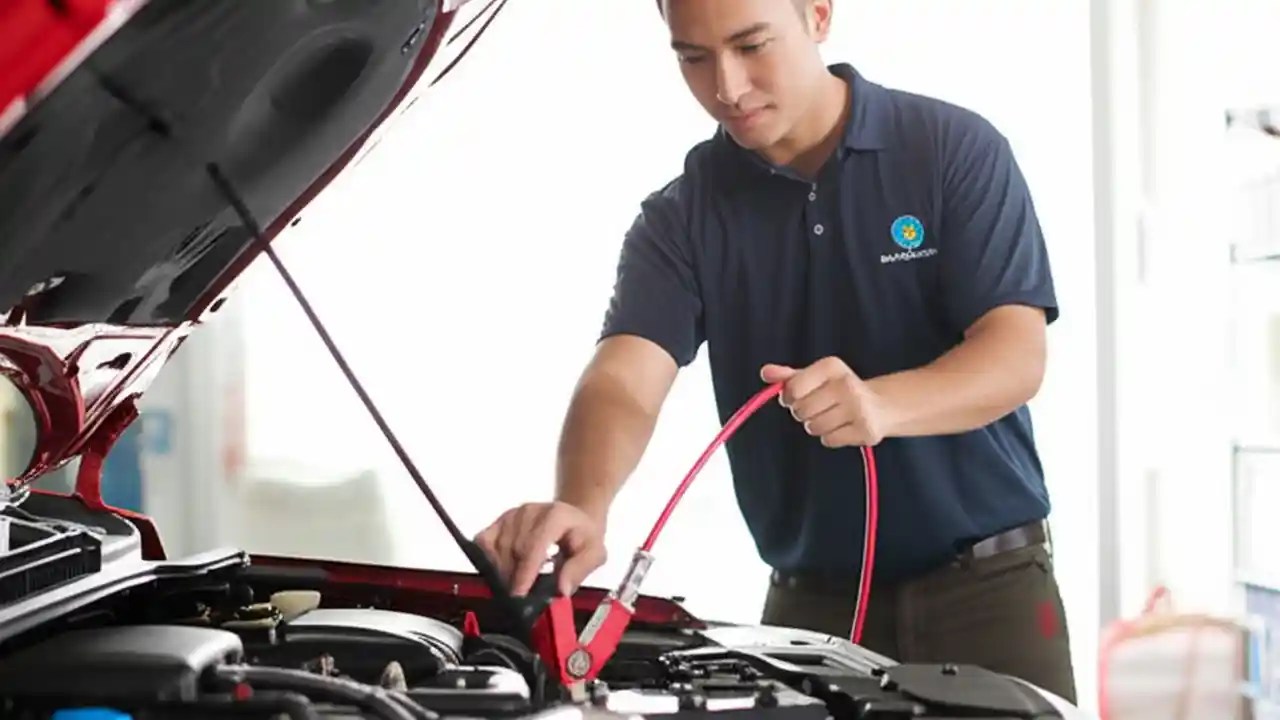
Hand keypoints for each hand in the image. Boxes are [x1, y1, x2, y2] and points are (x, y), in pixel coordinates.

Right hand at [473, 501, 606, 596]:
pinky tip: (499, 571)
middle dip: (513, 577)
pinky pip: (484, 541)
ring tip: (513, 587)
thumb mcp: (594, 553)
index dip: (524, 571)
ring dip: (501, 571)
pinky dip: (487, 558)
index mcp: (555, 516)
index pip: (534, 545)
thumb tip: (561, 590)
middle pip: (512, 549)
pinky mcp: (499, 520)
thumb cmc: (583, 538)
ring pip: (496, 547)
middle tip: (519, 599)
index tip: (518, 595)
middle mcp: (529, 511)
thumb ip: (579, 570)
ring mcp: (512, 514)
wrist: (573, 519)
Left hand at [761, 357, 887, 447]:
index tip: (794, 397)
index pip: (793, 387)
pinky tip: (842, 427)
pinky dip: (830, 437)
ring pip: (813, 427)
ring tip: (830, 417)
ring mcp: (858, 408)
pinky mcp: (865, 430)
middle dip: (803, 413)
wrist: (881, 405)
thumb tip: (765, 372)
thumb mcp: (815, 377)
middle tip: (817, 408)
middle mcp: (847, 385)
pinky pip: (829, 440)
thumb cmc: (839, 390)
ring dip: (816, 426)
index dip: (788, 397)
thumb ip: (788, 376)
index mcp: (831, 367)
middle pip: (801, 410)